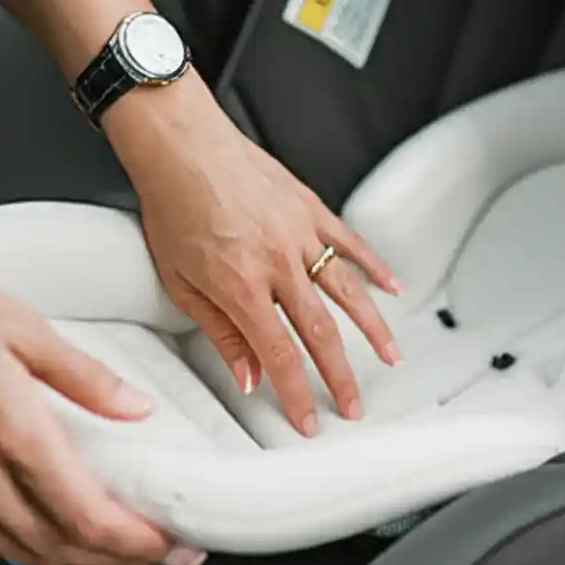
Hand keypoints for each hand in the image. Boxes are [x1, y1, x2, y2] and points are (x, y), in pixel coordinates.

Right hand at [0, 267, 204, 564]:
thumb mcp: (22, 325)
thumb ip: (85, 375)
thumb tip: (135, 407)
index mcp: (13, 432)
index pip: (87, 514)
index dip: (138, 542)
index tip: (173, 545)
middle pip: (64, 545)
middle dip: (122, 558)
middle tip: (162, 553)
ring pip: (26, 553)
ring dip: (79, 560)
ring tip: (117, 550)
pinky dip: (22, 552)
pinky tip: (41, 539)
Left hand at [108, 96, 402, 436]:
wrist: (179, 144)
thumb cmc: (171, 206)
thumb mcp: (180, 280)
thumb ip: (219, 331)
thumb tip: (247, 375)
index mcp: (240, 285)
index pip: (279, 354)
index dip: (297, 394)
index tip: (309, 420)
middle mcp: (277, 262)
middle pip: (320, 332)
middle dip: (341, 377)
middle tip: (353, 406)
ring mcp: (299, 233)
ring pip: (348, 291)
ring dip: (373, 330)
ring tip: (391, 359)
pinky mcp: (310, 208)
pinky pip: (351, 244)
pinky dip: (375, 268)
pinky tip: (393, 289)